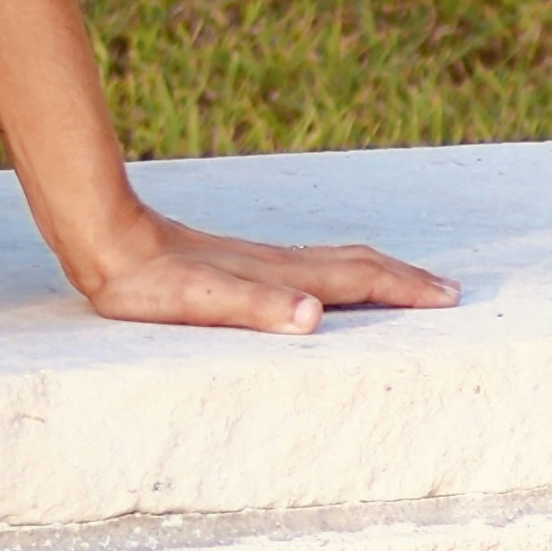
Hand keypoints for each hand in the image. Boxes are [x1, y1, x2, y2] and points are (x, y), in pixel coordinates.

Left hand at [67, 206, 459, 335]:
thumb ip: (255, 306)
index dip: (402, 288)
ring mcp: (255, 260)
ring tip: (404, 283)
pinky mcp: (232, 262)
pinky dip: (336, 274)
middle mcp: (274, 263)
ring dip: (375, 273)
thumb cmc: (145, 281)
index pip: (355, 278)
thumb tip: (315, 314)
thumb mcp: (197, 300)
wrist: (102, 236)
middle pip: (353, 265)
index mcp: (277, 275)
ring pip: (330, 261)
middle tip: (449, 292)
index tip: (448, 298)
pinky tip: (324, 285)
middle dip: (403, 278)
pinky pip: (304, 266)